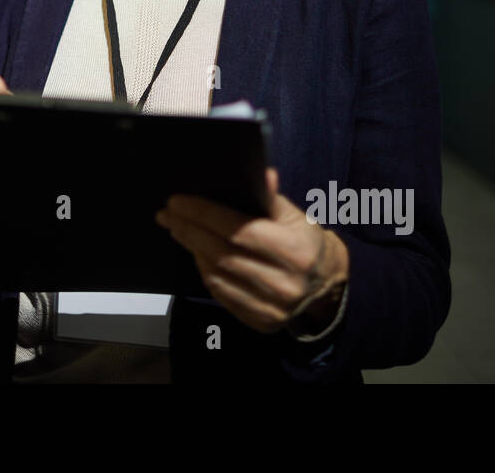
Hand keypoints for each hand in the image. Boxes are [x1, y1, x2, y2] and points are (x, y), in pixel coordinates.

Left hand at [156, 167, 349, 334]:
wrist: (326, 283)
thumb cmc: (305, 240)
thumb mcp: (295, 215)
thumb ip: (272, 197)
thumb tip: (262, 173)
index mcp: (294, 251)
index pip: (239, 230)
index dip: (204, 214)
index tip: (177, 201)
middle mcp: (284, 283)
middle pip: (222, 253)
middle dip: (189, 230)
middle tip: (167, 214)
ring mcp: (272, 308)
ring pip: (217, 275)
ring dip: (192, 249)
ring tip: (178, 229)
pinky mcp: (261, 322)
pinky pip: (221, 294)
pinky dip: (205, 271)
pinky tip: (196, 253)